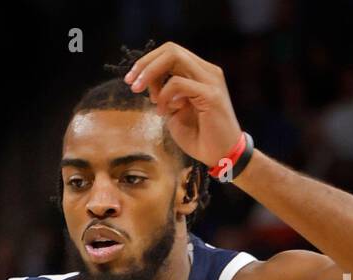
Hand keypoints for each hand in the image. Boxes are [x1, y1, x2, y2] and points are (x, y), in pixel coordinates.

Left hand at [123, 42, 241, 169]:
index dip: (147, 62)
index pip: (171, 52)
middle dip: (145, 65)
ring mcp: (211, 81)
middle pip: (171, 50)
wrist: (221, 155)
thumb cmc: (199, 135)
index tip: (130, 80)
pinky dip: (165, 96)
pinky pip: (178, 83)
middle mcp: (207, 71)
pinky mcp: (211, 95)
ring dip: (152, 77)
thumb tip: (146, 82)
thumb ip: (164, 94)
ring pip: (175, 58)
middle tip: (131, 83)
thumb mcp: (175, 111)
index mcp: (200, 72)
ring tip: (151, 100)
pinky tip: (164, 111)